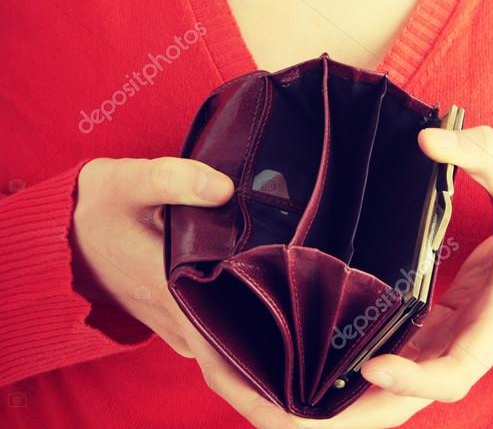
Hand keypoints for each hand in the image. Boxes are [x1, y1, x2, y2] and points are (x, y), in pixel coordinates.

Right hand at [71, 157, 301, 428]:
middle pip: (238, 371)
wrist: (62, 234)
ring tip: (324, 364)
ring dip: (271, 365)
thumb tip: (225, 188)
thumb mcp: (132, 181)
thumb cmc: (101, 206)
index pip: (226, 360)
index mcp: (172, 296)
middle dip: (284, 385)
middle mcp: (179, 321)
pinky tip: (290, 331)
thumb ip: (177, 180)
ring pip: (231, 358)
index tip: (307, 408)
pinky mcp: (180, 316)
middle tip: (335, 392)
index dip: (265, 393)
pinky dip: (252, 346)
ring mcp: (179, 324)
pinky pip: (221, 342)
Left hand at [291, 124, 492, 427]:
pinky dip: (386, 347)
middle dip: (370, 407)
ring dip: (371, 381)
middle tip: (307, 410)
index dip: (411, 379)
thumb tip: (426, 137)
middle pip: (418, 389)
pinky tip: (344, 339)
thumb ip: (477, 154)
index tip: (370, 364)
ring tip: (309, 382)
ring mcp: (464, 329)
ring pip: (412, 368)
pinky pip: (416, 343)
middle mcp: (475, 335)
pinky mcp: (457, 315)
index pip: (453, 375)